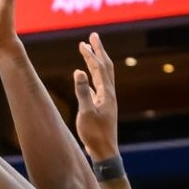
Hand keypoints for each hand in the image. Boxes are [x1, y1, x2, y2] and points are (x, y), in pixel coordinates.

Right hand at [72, 32, 119, 160]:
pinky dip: (92, 76)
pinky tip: (86, 76)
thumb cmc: (95, 135)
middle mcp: (109, 94)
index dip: (91, 55)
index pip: (99, 68)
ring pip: (103, 75)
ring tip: (89, 50)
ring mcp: (107, 100)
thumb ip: (82, 91)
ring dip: (96, 61)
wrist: (105, 151)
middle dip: (99, 51)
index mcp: (106, 94)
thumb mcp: (86, 113)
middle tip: (93, 36)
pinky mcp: (103, 107)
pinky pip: (98, 85)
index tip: (83, 43)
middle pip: (106, 67)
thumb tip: (79, 71)